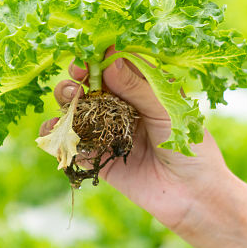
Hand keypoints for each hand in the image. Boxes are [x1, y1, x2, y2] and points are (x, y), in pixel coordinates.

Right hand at [39, 47, 232, 232]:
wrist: (191, 194)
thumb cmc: (189, 145)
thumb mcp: (166, 110)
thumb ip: (137, 87)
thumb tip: (108, 59)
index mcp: (143, 90)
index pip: (116, 65)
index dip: (100, 57)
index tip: (90, 53)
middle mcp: (122, 108)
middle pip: (90, 85)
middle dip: (78, 77)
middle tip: (77, 77)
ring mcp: (106, 132)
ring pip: (75, 110)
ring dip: (65, 100)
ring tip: (70, 98)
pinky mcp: (95, 158)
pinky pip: (68, 143)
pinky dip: (55, 134)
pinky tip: (55, 128)